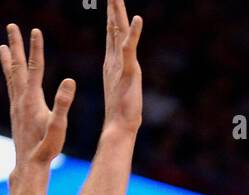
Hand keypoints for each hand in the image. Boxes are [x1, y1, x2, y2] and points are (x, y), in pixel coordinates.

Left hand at [0, 24, 75, 169]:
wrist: (29, 165)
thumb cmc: (46, 148)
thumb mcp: (59, 126)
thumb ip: (63, 104)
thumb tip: (70, 80)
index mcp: (32, 98)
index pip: (34, 67)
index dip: (35, 48)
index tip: (35, 30)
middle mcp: (20, 98)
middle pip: (18, 66)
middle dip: (16, 44)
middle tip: (11, 26)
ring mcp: (16, 105)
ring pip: (11, 76)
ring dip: (8, 59)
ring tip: (2, 46)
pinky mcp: (15, 113)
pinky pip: (11, 88)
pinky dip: (9, 76)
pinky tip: (10, 76)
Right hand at [103, 0, 142, 136]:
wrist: (119, 128)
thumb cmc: (121, 115)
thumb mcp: (122, 90)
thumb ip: (122, 80)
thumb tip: (124, 78)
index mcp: (112, 63)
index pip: (111, 34)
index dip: (111, 16)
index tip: (110, 0)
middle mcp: (114, 60)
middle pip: (113, 27)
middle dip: (112, 7)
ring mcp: (120, 65)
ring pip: (118, 32)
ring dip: (118, 12)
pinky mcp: (128, 72)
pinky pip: (130, 49)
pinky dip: (133, 34)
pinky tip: (137, 20)